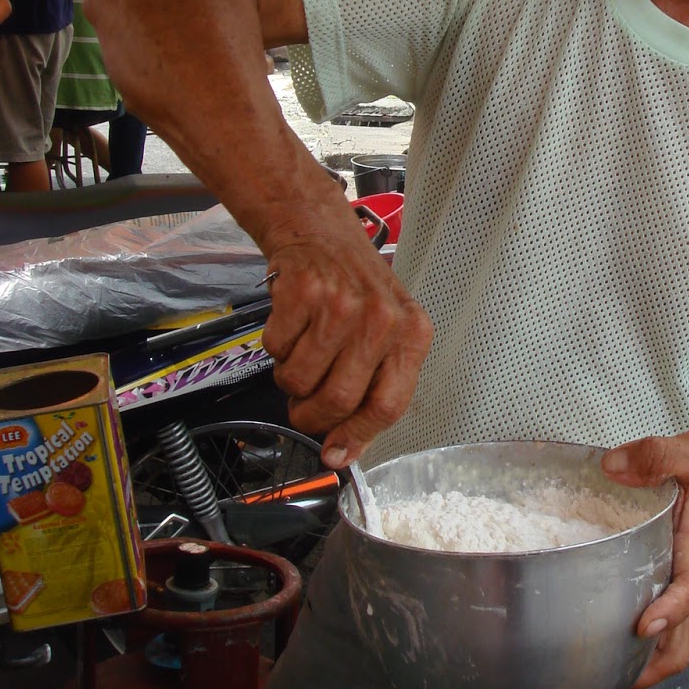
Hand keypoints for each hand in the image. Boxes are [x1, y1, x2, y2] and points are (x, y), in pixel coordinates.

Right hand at [259, 208, 432, 466]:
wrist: (321, 233)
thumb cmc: (356, 292)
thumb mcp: (386, 336)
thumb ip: (372, 393)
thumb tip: (340, 454)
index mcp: (412, 335)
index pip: (388, 406)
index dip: (356, 437)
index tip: (334, 455)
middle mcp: (382, 319)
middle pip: (338, 400)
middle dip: (311, 415)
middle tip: (303, 407)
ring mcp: (341, 303)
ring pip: (299, 380)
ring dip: (290, 379)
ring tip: (302, 354)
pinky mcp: (301, 292)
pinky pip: (276, 350)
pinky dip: (276, 348)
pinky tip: (293, 324)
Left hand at [601, 431, 688, 688]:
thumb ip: (661, 455)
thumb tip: (613, 468)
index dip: (671, 611)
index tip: (644, 626)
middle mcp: (687, 577)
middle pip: (680, 641)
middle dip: (651, 667)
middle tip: (608, 678)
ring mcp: (675, 586)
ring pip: (667, 642)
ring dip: (639, 663)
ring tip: (593, 672)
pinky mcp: (662, 583)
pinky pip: (651, 624)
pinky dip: (629, 641)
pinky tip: (593, 633)